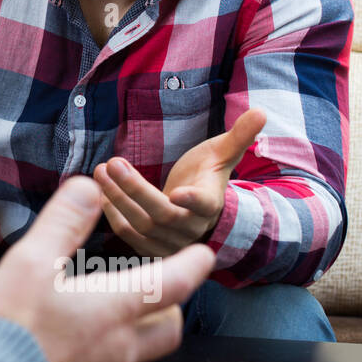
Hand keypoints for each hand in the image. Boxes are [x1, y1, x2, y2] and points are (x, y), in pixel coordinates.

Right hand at [0, 175, 214, 361]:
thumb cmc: (10, 328)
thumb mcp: (29, 261)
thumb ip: (63, 222)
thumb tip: (89, 190)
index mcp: (114, 309)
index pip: (171, 283)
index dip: (192, 266)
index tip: (204, 256)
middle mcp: (120, 349)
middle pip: (166, 329)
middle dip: (169, 308)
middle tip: (159, 294)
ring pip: (134, 355)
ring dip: (129, 334)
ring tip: (101, 318)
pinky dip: (98, 361)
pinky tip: (68, 353)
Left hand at [93, 107, 266, 255]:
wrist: (198, 212)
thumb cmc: (207, 176)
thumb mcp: (222, 154)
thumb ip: (238, 136)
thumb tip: (261, 111)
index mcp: (211, 204)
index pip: (204, 204)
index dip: (192, 200)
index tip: (178, 192)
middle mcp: (192, 229)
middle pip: (161, 213)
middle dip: (133, 189)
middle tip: (111, 162)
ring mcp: (171, 243)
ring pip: (140, 225)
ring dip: (116, 199)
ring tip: (99, 172)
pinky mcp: (151, 250)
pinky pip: (128, 235)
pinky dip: (112, 214)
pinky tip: (100, 191)